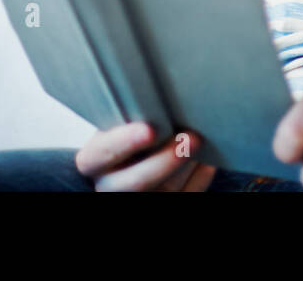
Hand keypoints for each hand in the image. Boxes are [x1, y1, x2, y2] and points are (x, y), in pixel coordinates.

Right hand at [75, 121, 215, 190]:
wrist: (142, 151)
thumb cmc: (131, 128)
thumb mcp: (123, 121)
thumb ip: (134, 115)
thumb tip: (166, 98)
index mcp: (94, 160)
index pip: (102, 154)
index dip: (124, 143)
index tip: (149, 129)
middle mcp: (110, 185)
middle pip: (135, 182)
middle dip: (165, 161)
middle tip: (192, 138)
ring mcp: (136, 198)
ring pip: (164, 191)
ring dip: (187, 168)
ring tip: (202, 142)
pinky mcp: (161, 204)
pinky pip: (184, 197)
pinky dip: (198, 180)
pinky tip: (208, 162)